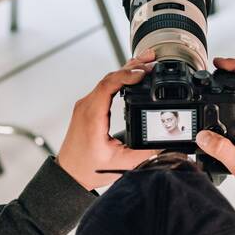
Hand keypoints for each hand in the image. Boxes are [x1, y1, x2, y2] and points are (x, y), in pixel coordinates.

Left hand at [57, 52, 159, 190]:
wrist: (69, 173)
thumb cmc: (87, 168)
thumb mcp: (120, 162)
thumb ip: (144, 154)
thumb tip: (165, 146)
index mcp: (92, 116)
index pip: (108, 84)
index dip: (126, 75)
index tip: (143, 72)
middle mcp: (87, 106)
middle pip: (110, 77)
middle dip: (132, 67)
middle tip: (152, 60)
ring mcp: (86, 105)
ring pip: (107, 80)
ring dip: (126, 70)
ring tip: (147, 63)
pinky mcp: (88, 107)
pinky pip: (104, 87)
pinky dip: (120, 79)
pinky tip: (132, 76)